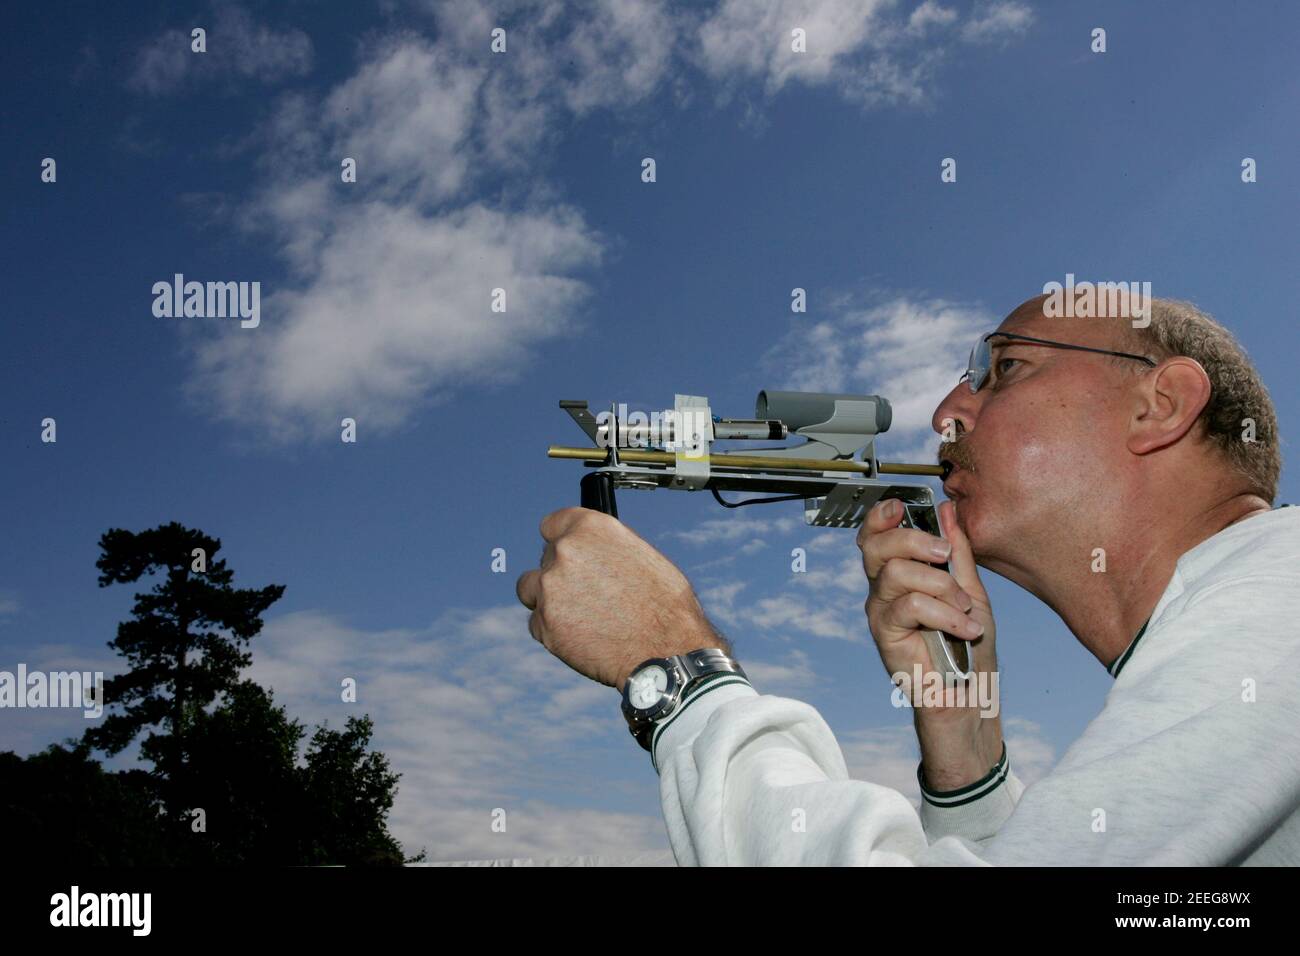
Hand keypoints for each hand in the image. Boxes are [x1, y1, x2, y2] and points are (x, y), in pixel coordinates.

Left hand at [516, 508, 723, 691]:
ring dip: (548, 598)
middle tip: (588, 594)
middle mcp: (565, 552)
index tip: (563, 550)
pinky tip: (581, 637)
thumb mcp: (643, 557)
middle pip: (545, 558)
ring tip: (580, 615)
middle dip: (561, 573)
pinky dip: (553, 630)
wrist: (665, 651)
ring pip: (531, 589)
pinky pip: (537, 623)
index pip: (552, 524)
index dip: (560, 539)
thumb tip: (594, 553)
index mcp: (591, 528)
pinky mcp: (544, 624)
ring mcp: (550, 588)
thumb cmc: (665, 607)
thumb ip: (607, 549)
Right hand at [857, 499, 1001, 789]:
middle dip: (913, 540)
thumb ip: (958, 552)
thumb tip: (946, 509)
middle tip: (944, 555)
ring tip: (965, 608)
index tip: (902, 506)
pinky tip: (965, 628)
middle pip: (875, 545)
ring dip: (940, 585)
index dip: (881, 516)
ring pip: (894, 572)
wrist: (971, 696)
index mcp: (900, 573)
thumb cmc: (970, 647)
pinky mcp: (885, 636)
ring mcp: (881, 613)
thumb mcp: (971, 590)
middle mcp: (883, 590)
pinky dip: (944, 613)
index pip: (876, 535)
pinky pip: (908, 606)